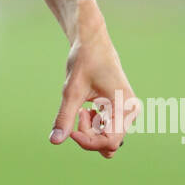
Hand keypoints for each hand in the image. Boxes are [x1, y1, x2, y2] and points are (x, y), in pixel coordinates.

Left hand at [48, 23, 136, 157]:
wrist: (92, 41)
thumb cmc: (84, 61)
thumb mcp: (71, 91)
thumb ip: (64, 117)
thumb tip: (55, 141)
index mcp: (124, 106)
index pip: (110, 142)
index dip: (88, 141)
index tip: (70, 130)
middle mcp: (130, 111)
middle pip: (109, 143)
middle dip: (89, 136)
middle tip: (77, 114)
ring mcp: (126, 111)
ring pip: (107, 138)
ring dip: (90, 130)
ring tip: (81, 109)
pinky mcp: (119, 110)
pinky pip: (106, 130)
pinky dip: (93, 125)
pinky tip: (85, 109)